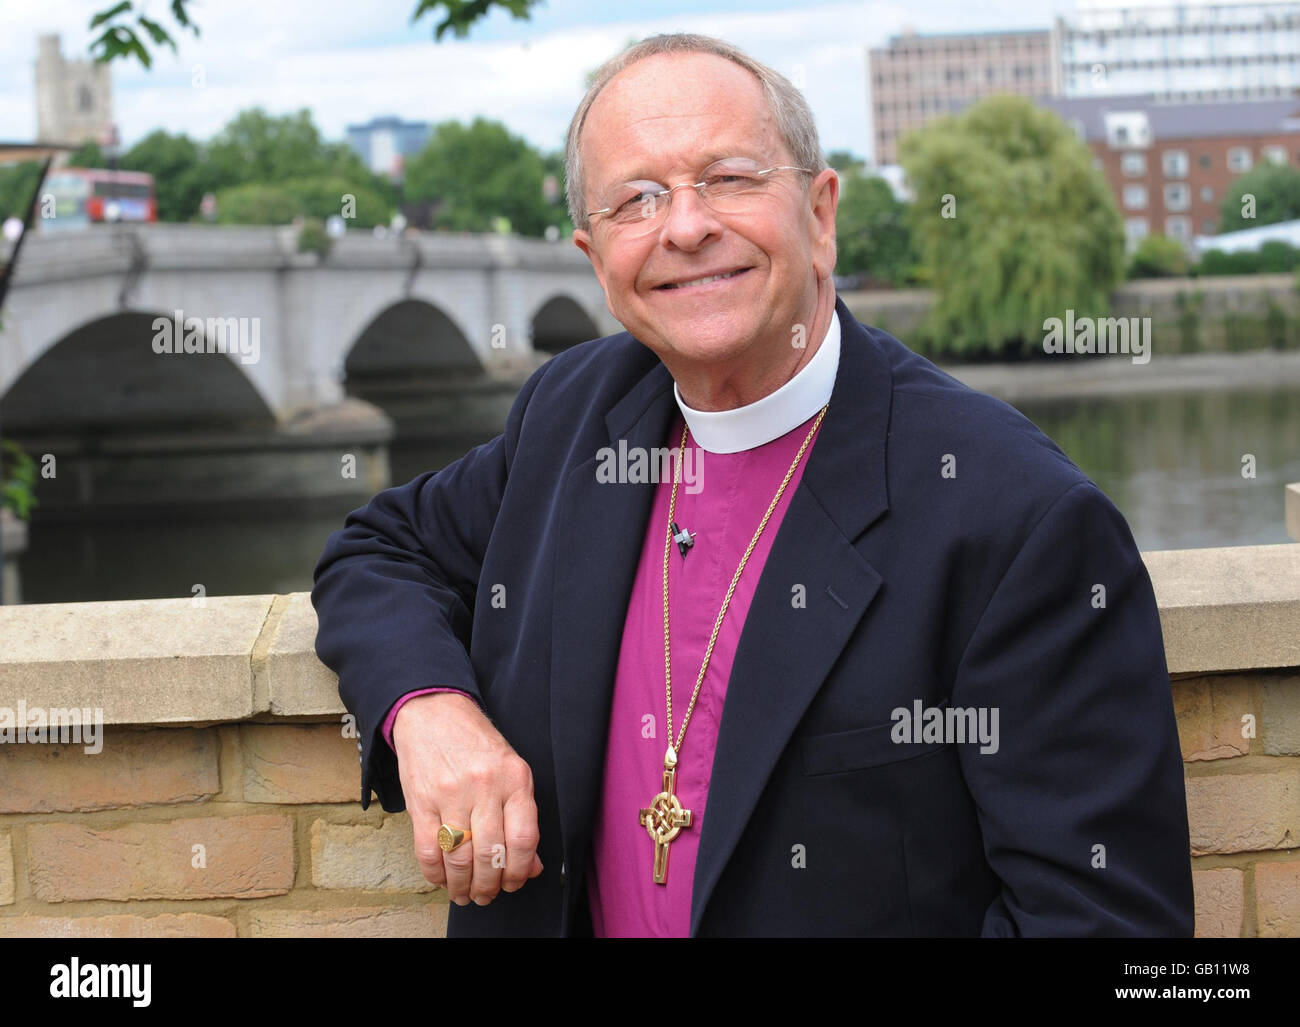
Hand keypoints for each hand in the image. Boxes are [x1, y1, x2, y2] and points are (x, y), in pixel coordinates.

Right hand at [392, 691, 543, 905]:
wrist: (433, 711)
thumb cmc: (476, 741)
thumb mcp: (511, 769)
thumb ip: (522, 815)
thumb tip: (533, 865)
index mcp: (514, 778)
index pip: (524, 838)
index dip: (521, 871)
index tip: (516, 883)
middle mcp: (485, 786)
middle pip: (491, 854)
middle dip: (491, 885)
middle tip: (489, 895)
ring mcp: (450, 794)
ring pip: (460, 858)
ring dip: (463, 886)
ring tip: (466, 894)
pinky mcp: (421, 801)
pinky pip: (428, 850)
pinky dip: (435, 874)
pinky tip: (442, 880)